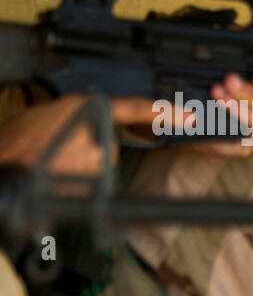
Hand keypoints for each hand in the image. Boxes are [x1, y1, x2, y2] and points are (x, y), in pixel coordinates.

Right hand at [0, 94, 187, 176]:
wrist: (4, 167)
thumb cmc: (17, 138)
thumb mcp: (53, 111)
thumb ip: (81, 113)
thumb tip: (96, 123)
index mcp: (92, 111)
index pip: (137, 110)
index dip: (166, 113)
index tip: (191, 118)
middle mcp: (103, 136)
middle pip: (112, 141)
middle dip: (92, 143)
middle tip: (59, 143)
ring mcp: (102, 162)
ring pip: (103, 161)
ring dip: (84, 161)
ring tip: (53, 158)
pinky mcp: (97, 185)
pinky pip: (95, 179)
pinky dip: (80, 177)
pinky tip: (57, 172)